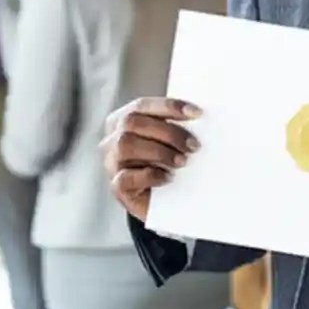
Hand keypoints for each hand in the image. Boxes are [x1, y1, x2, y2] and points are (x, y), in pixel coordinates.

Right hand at [100, 97, 201, 222]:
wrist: (162, 203)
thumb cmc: (166, 165)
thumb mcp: (167, 142)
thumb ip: (173, 128)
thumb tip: (197, 118)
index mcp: (122, 120)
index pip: (142, 105)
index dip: (169, 106)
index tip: (196, 113)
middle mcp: (113, 139)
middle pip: (132, 123)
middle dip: (168, 132)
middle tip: (193, 144)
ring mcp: (111, 163)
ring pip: (125, 145)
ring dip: (159, 152)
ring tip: (182, 161)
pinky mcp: (117, 187)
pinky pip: (126, 177)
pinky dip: (149, 175)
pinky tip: (167, 177)